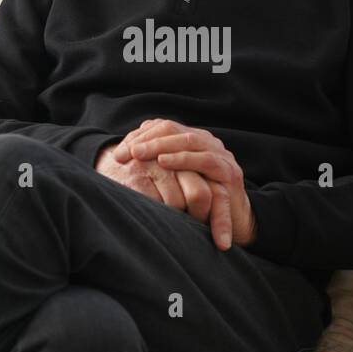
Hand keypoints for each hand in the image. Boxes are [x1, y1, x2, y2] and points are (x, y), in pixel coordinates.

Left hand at [112, 118, 256, 251]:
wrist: (235, 224)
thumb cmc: (199, 204)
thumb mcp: (175, 182)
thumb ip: (158, 166)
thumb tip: (128, 151)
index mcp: (194, 141)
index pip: (164, 127)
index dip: (140, 137)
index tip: (117, 153)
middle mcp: (209, 144)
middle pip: (174, 130)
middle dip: (147, 141)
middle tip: (125, 153)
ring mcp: (221, 156)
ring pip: (190, 141)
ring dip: (162, 146)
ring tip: (139, 154)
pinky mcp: (230, 173)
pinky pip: (206, 161)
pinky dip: (183, 159)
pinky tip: (164, 163)